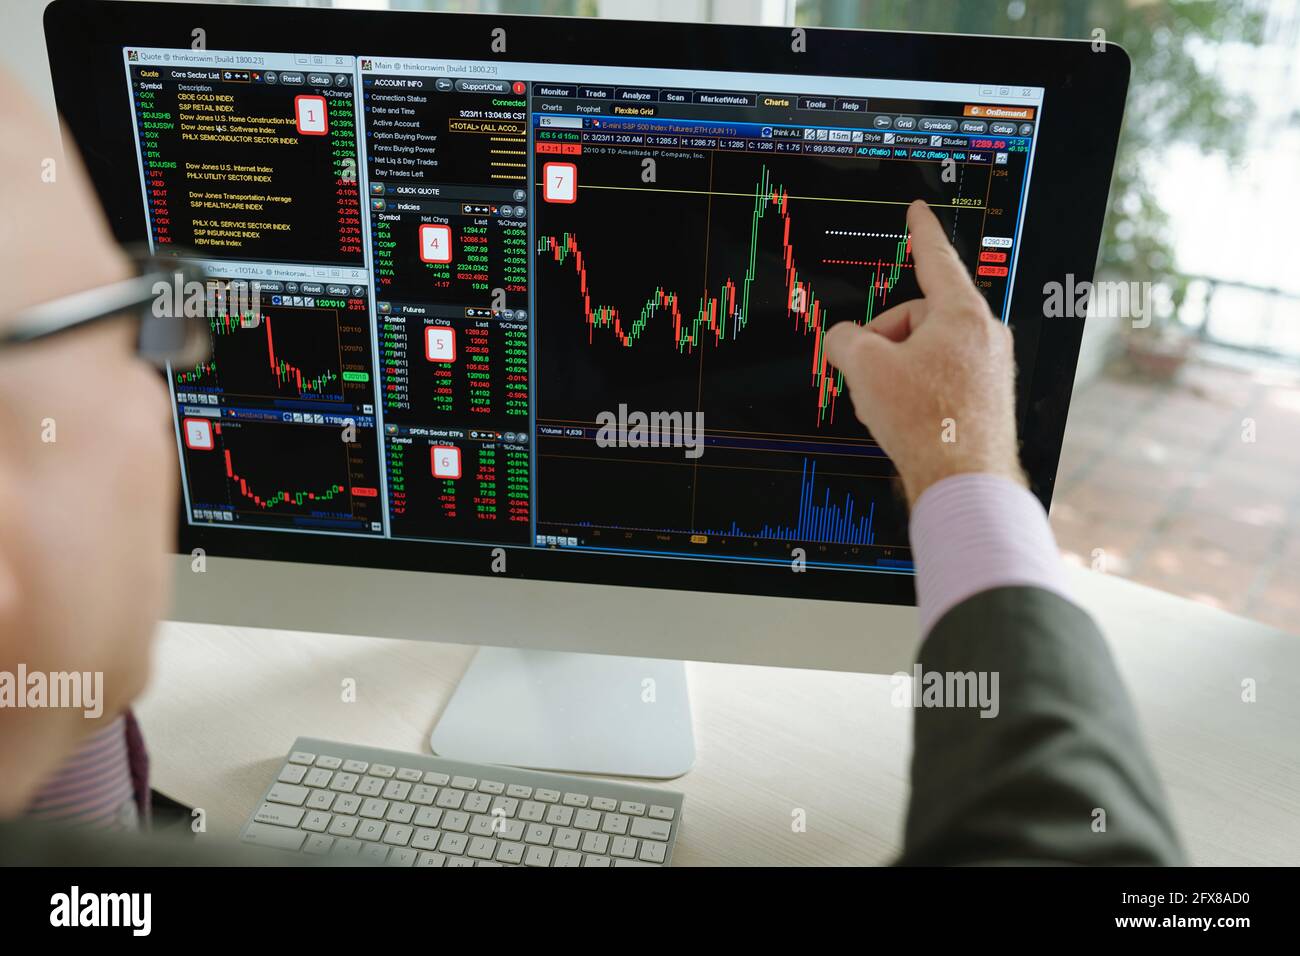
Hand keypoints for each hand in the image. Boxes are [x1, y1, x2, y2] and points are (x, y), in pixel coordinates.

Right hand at [823, 199, 1023, 505]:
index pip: (936, 259)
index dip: (920, 233)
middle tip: (866, 373)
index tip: (918, 212)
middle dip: (885, 340)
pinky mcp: (987, 397)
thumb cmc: (928, 424)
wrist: (965, 483)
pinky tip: (904, 419)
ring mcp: (990, 368)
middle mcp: (985, 336)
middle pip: (919, 316)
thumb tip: (842, 339)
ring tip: (886, 405)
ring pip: (927, 351)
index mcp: (963, 315)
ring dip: (898, 370)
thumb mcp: (866, 369)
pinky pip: (941, 377)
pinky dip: (916, 390)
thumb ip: (844, 339)